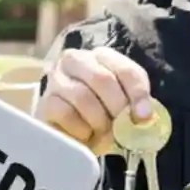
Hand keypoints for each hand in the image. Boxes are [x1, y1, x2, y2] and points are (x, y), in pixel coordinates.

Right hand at [35, 46, 152, 154]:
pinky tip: (85, 134)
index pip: (125, 70)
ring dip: (99, 121)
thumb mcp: (123, 104)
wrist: (71, 130)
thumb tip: (144, 117)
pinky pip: (65, 113)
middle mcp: (75, 60)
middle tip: (122, 128)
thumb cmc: (102, 113)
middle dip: (117, 108)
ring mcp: (56, 79)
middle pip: (102, 79)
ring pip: (82, 97)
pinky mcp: (45, 101)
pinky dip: (80, 129)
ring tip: (103, 132)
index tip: (143, 117)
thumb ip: (135, 105)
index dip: (138, 94)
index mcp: (101, 56)